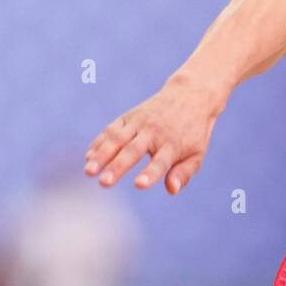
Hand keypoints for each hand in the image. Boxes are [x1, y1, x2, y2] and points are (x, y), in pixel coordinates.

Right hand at [84, 72, 225, 194]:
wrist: (191, 95)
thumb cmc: (193, 132)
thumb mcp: (197, 153)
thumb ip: (184, 172)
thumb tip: (172, 190)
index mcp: (174, 144)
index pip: (161, 161)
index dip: (151, 173)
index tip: (140, 184)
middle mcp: (155, 132)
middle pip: (133, 150)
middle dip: (118, 167)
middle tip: (104, 183)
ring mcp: (140, 122)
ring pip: (117, 139)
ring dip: (101, 155)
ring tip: (88, 172)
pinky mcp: (129, 116)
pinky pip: (111, 129)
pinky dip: (99, 143)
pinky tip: (89, 157)